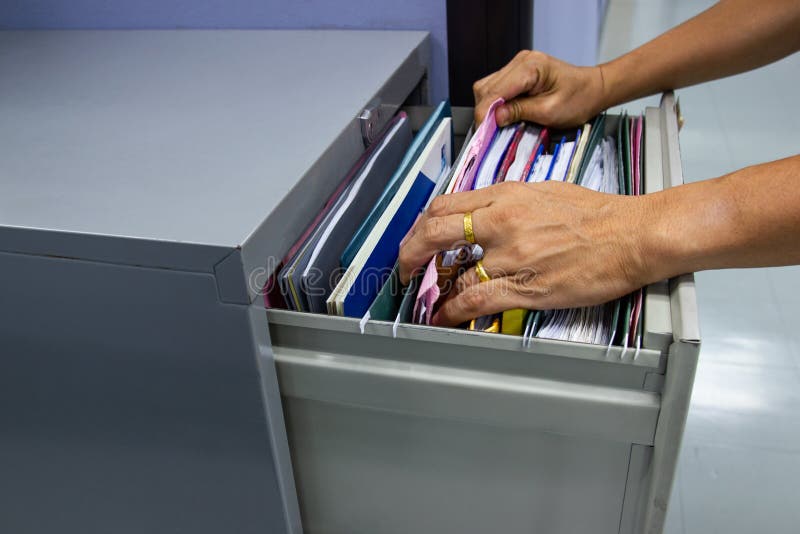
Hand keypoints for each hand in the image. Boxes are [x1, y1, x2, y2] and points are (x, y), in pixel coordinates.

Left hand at [398, 181, 655, 326]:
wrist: (631, 234)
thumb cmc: (595, 213)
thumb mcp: (543, 191)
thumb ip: (506, 202)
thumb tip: (480, 214)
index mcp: (505, 196)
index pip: (444, 206)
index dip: (421, 225)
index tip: (416, 239)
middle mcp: (501, 223)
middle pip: (435, 233)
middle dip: (410, 253)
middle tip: (405, 269)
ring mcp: (511, 256)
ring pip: (454, 273)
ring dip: (437, 288)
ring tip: (431, 298)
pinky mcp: (525, 287)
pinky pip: (475, 301)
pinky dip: (453, 311)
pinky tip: (444, 317)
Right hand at [473, 50, 605, 127]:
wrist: (594, 89)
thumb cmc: (579, 98)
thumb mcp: (550, 111)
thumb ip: (520, 111)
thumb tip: (494, 118)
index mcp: (530, 67)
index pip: (495, 91)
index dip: (485, 114)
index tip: (483, 134)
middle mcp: (521, 61)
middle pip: (486, 88)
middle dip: (485, 112)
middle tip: (490, 133)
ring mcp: (518, 65)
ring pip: (487, 87)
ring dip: (489, 108)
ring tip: (498, 125)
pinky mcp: (518, 72)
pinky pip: (497, 88)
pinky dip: (496, 103)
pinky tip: (504, 115)